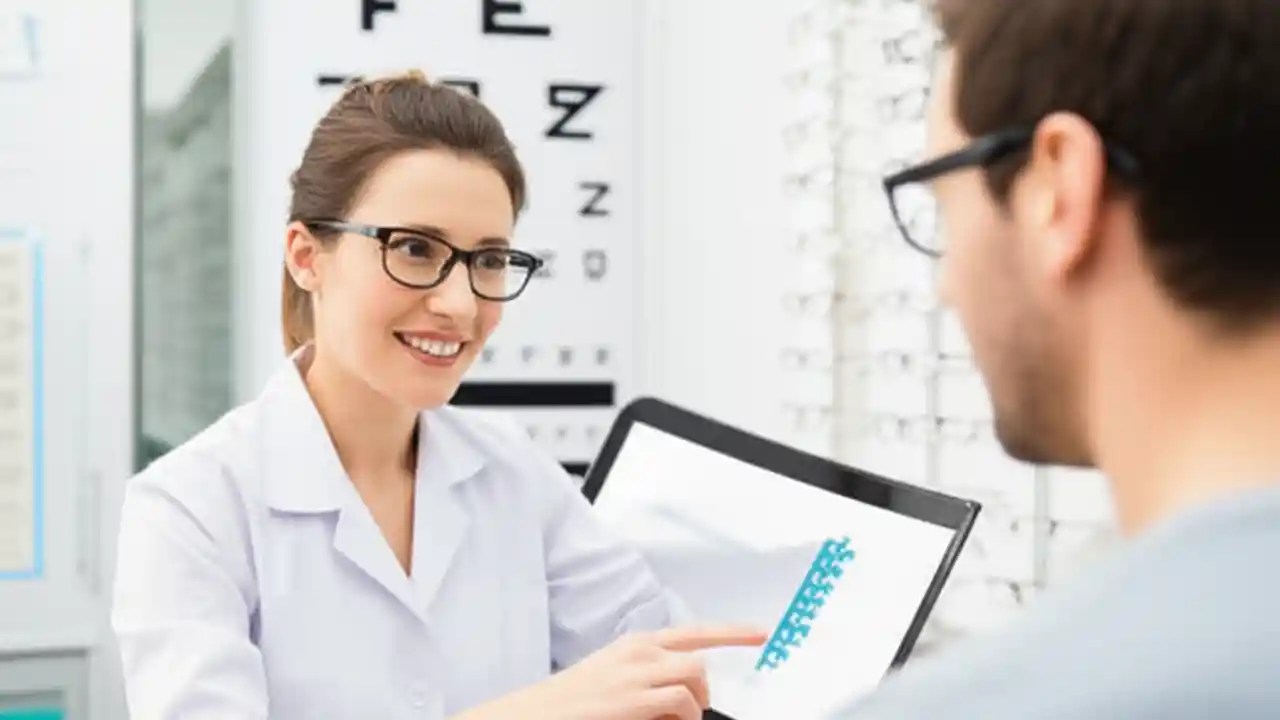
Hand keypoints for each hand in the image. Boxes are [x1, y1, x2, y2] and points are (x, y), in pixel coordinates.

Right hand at [455, 625, 766, 719]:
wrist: (531, 715)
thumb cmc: (568, 704)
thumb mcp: (611, 679)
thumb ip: (646, 676)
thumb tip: (679, 693)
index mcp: (634, 645)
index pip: (694, 632)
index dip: (733, 631)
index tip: (761, 633)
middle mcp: (638, 652)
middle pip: (699, 661)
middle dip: (705, 691)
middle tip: (692, 711)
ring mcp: (635, 674)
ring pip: (694, 680)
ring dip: (694, 706)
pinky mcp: (633, 699)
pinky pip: (680, 703)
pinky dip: (683, 717)